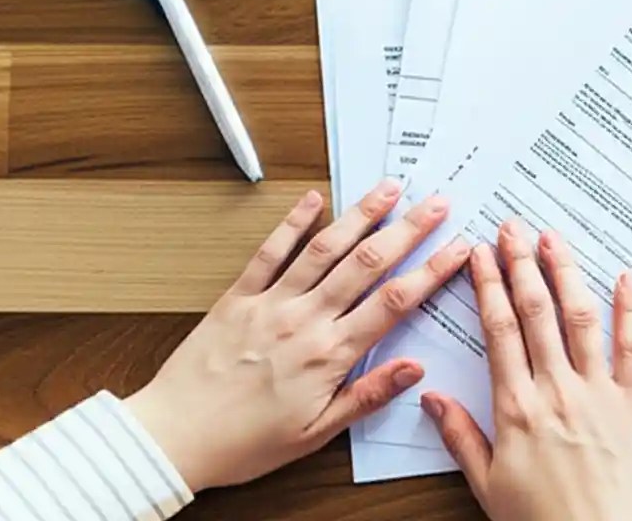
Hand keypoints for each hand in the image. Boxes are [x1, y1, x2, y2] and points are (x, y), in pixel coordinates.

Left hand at [124, 180, 469, 491]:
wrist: (173, 438)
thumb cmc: (244, 443)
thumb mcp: (316, 432)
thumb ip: (368, 395)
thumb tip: (414, 368)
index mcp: (328, 355)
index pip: (394, 302)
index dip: (431, 271)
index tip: (457, 249)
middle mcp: (303, 320)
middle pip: (367, 264)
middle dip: (407, 230)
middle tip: (435, 203)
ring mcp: (270, 303)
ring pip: (324, 249)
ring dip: (360, 215)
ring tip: (388, 189)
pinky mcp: (237, 298)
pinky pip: (270, 253)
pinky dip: (293, 223)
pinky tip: (313, 200)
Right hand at [422, 221, 631, 520]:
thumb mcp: (488, 488)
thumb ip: (461, 437)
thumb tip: (430, 396)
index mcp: (516, 408)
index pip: (498, 330)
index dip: (488, 286)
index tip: (481, 254)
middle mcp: (556, 390)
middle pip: (535, 313)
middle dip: (521, 265)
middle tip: (513, 228)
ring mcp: (598, 393)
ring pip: (579, 319)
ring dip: (566, 273)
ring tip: (554, 240)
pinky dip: (630, 309)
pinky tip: (626, 277)